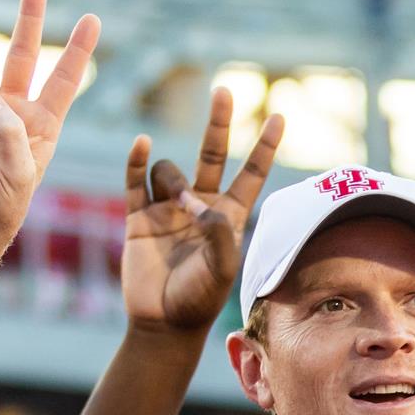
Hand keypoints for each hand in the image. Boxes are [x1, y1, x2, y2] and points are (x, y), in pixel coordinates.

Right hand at [123, 89, 283, 332]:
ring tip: (174, 205)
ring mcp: (168, 210)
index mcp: (229, 218)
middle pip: (212, 154)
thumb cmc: (199, 301)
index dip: (265, 147)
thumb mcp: (221, 269)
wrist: (163, 323)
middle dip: (219, 123)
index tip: (280, 117)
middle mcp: (200, 207)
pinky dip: (137, 161)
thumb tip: (195, 199)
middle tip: (225, 90)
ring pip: (170, 170)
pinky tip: (142, 145)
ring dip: (172, 178)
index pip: (251, 174)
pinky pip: (135, 180)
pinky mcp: (137, 217)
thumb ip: (218, 232)